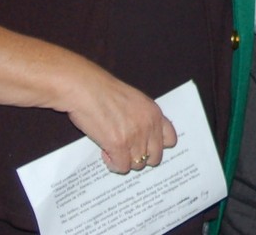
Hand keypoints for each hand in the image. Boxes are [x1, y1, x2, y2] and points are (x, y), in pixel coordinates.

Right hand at [64, 70, 178, 174]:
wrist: (85, 88)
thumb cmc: (104, 92)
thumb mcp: (134, 100)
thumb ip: (143, 118)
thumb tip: (143, 138)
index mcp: (154, 113)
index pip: (170, 140)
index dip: (157, 146)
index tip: (146, 147)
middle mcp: (148, 126)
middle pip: (155, 158)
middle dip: (141, 158)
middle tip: (127, 152)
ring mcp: (135, 137)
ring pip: (138, 165)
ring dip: (125, 161)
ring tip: (113, 150)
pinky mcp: (118, 145)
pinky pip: (122, 167)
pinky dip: (113, 164)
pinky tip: (105, 153)